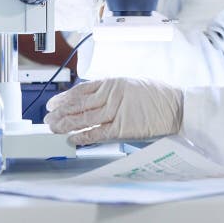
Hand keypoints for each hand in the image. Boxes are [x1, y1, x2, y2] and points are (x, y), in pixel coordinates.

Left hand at [45, 78, 182, 145]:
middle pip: (78, 105)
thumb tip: (92, 99)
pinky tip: (72, 139)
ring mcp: (116, 112)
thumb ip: (111, 90)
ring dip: (66, 124)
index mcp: (112, 83)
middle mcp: (111, 96)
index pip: (81, 90)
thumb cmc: (157, 95)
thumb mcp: (130, 84)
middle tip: (47, 118)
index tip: (53, 103)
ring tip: (53, 128)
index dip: (64, 98)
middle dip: (60, 112)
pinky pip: (98, 133)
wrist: (176, 106)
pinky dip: (83, 137)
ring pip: (84, 119)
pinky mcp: (122, 128)